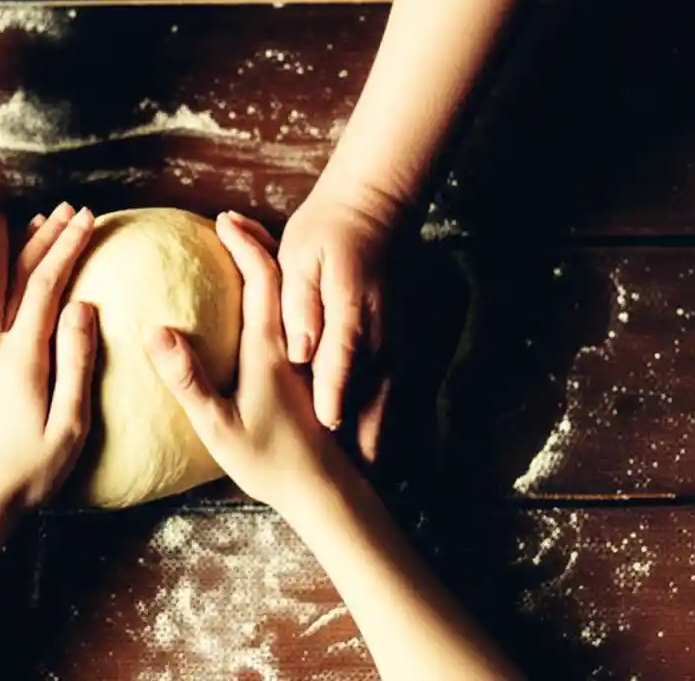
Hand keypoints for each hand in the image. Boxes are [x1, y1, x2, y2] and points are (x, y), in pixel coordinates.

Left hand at [0, 206, 98, 509]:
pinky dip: (7, 276)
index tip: (90, 220)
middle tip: (75, 209)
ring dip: (26, 251)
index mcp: (22, 356)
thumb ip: (75, 363)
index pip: (46, 286)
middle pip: (23, 276)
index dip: (68, 248)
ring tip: (45, 222)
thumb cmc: (26, 473)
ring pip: (2, 285)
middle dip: (50, 239)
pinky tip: (14, 266)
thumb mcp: (66, 426)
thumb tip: (82, 307)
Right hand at [144, 212, 351, 512]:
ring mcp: (303, 356)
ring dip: (270, 264)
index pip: (262, 278)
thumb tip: (156, 330)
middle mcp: (292, 344)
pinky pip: (293, 315)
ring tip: (246, 247)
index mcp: (270, 348)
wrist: (326, 491)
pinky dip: (278, 293)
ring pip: (292, 294)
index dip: (242, 243)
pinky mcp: (307, 371)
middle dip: (256, 241)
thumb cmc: (269, 462)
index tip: (220, 220)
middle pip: (282, 275)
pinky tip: (264, 302)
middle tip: (228, 221)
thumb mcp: (218, 425)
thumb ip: (187, 379)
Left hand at [278, 186, 394, 459]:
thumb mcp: (304, 258)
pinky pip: (389, 390)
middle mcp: (379, 337)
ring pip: (384, 400)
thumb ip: (301, 305)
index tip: (332, 448)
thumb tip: (300, 352)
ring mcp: (392, 341)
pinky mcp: (394, 342)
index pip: (339, 373)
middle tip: (356, 487)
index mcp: (351, 318)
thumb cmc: (329, 231)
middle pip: (371, 400)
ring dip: (376, 439)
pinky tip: (374, 449)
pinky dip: (383, 421)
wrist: (374, 206)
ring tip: (367, 483)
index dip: (334, 410)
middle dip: (364, 443)